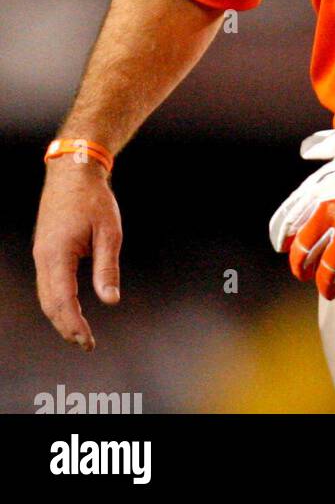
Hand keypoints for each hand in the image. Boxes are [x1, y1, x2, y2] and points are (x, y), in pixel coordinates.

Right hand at [34, 159, 122, 350]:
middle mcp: (43, 258)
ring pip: (46, 295)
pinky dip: (56, 301)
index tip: (88, 342)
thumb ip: (107, 267)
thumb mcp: (109, 232)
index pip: (62, 301)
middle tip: (86, 344)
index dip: (74, 324)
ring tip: (79, 333)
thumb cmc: (94, 200)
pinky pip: (47, 284)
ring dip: (60, 316)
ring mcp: (41, 254)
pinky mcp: (45, 251)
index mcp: (57, 255)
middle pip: (50, 304)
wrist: (73, 173)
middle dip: (66, 326)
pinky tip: (69, 309)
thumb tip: (111, 301)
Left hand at [269, 108, 334, 307]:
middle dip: (300, 264)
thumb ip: (327, 146)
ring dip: (326, 283)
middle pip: (305, 250)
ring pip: (331, 269)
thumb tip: (308, 150)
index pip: (289, 219)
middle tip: (301, 271)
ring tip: (326, 291)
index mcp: (323, 187)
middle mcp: (334, 213)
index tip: (281, 245)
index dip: (282, 234)